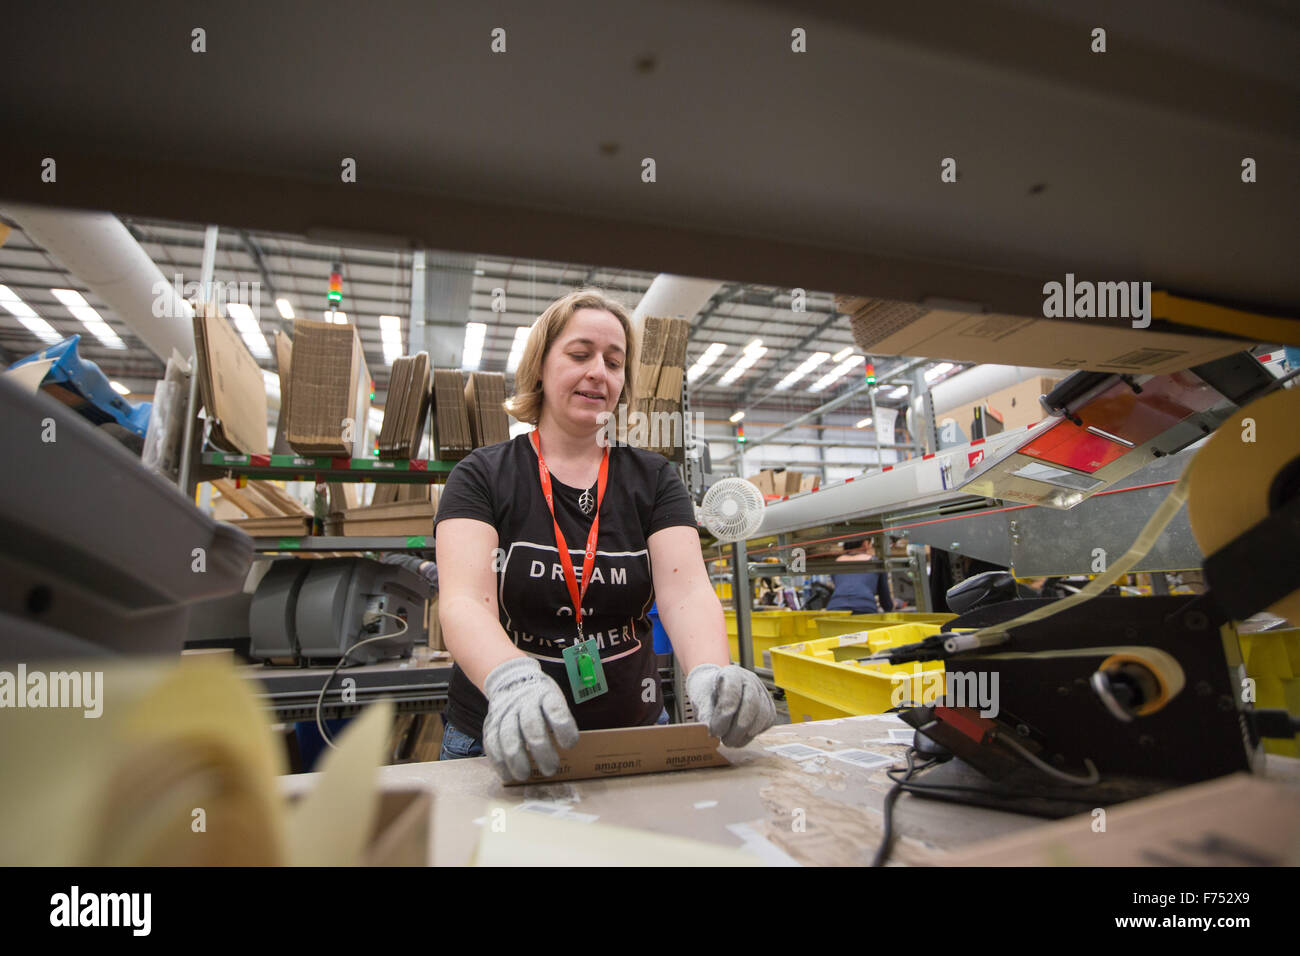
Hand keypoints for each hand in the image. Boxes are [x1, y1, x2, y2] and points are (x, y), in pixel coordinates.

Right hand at [481, 657, 578, 781]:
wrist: (512, 681)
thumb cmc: (541, 699)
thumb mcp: (555, 699)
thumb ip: (560, 720)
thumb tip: (570, 751)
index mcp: (545, 695)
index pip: (555, 709)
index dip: (563, 727)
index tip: (569, 745)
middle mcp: (524, 702)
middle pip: (531, 726)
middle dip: (541, 750)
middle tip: (551, 769)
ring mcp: (506, 712)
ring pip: (508, 736)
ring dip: (516, 759)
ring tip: (525, 776)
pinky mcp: (491, 723)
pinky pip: (492, 743)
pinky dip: (499, 761)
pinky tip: (508, 775)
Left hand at [685, 664, 776, 747]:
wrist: (714, 688)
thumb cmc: (707, 693)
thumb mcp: (700, 701)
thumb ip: (705, 716)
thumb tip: (711, 736)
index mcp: (731, 674)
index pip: (732, 693)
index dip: (724, 716)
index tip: (714, 732)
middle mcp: (750, 680)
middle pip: (752, 704)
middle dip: (738, 728)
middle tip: (724, 741)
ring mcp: (762, 692)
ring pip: (763, 714)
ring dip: (746, 734)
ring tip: (730, 742)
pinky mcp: (768, 705)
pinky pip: (767, 722)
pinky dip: (754, 733)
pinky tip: (740, 737)